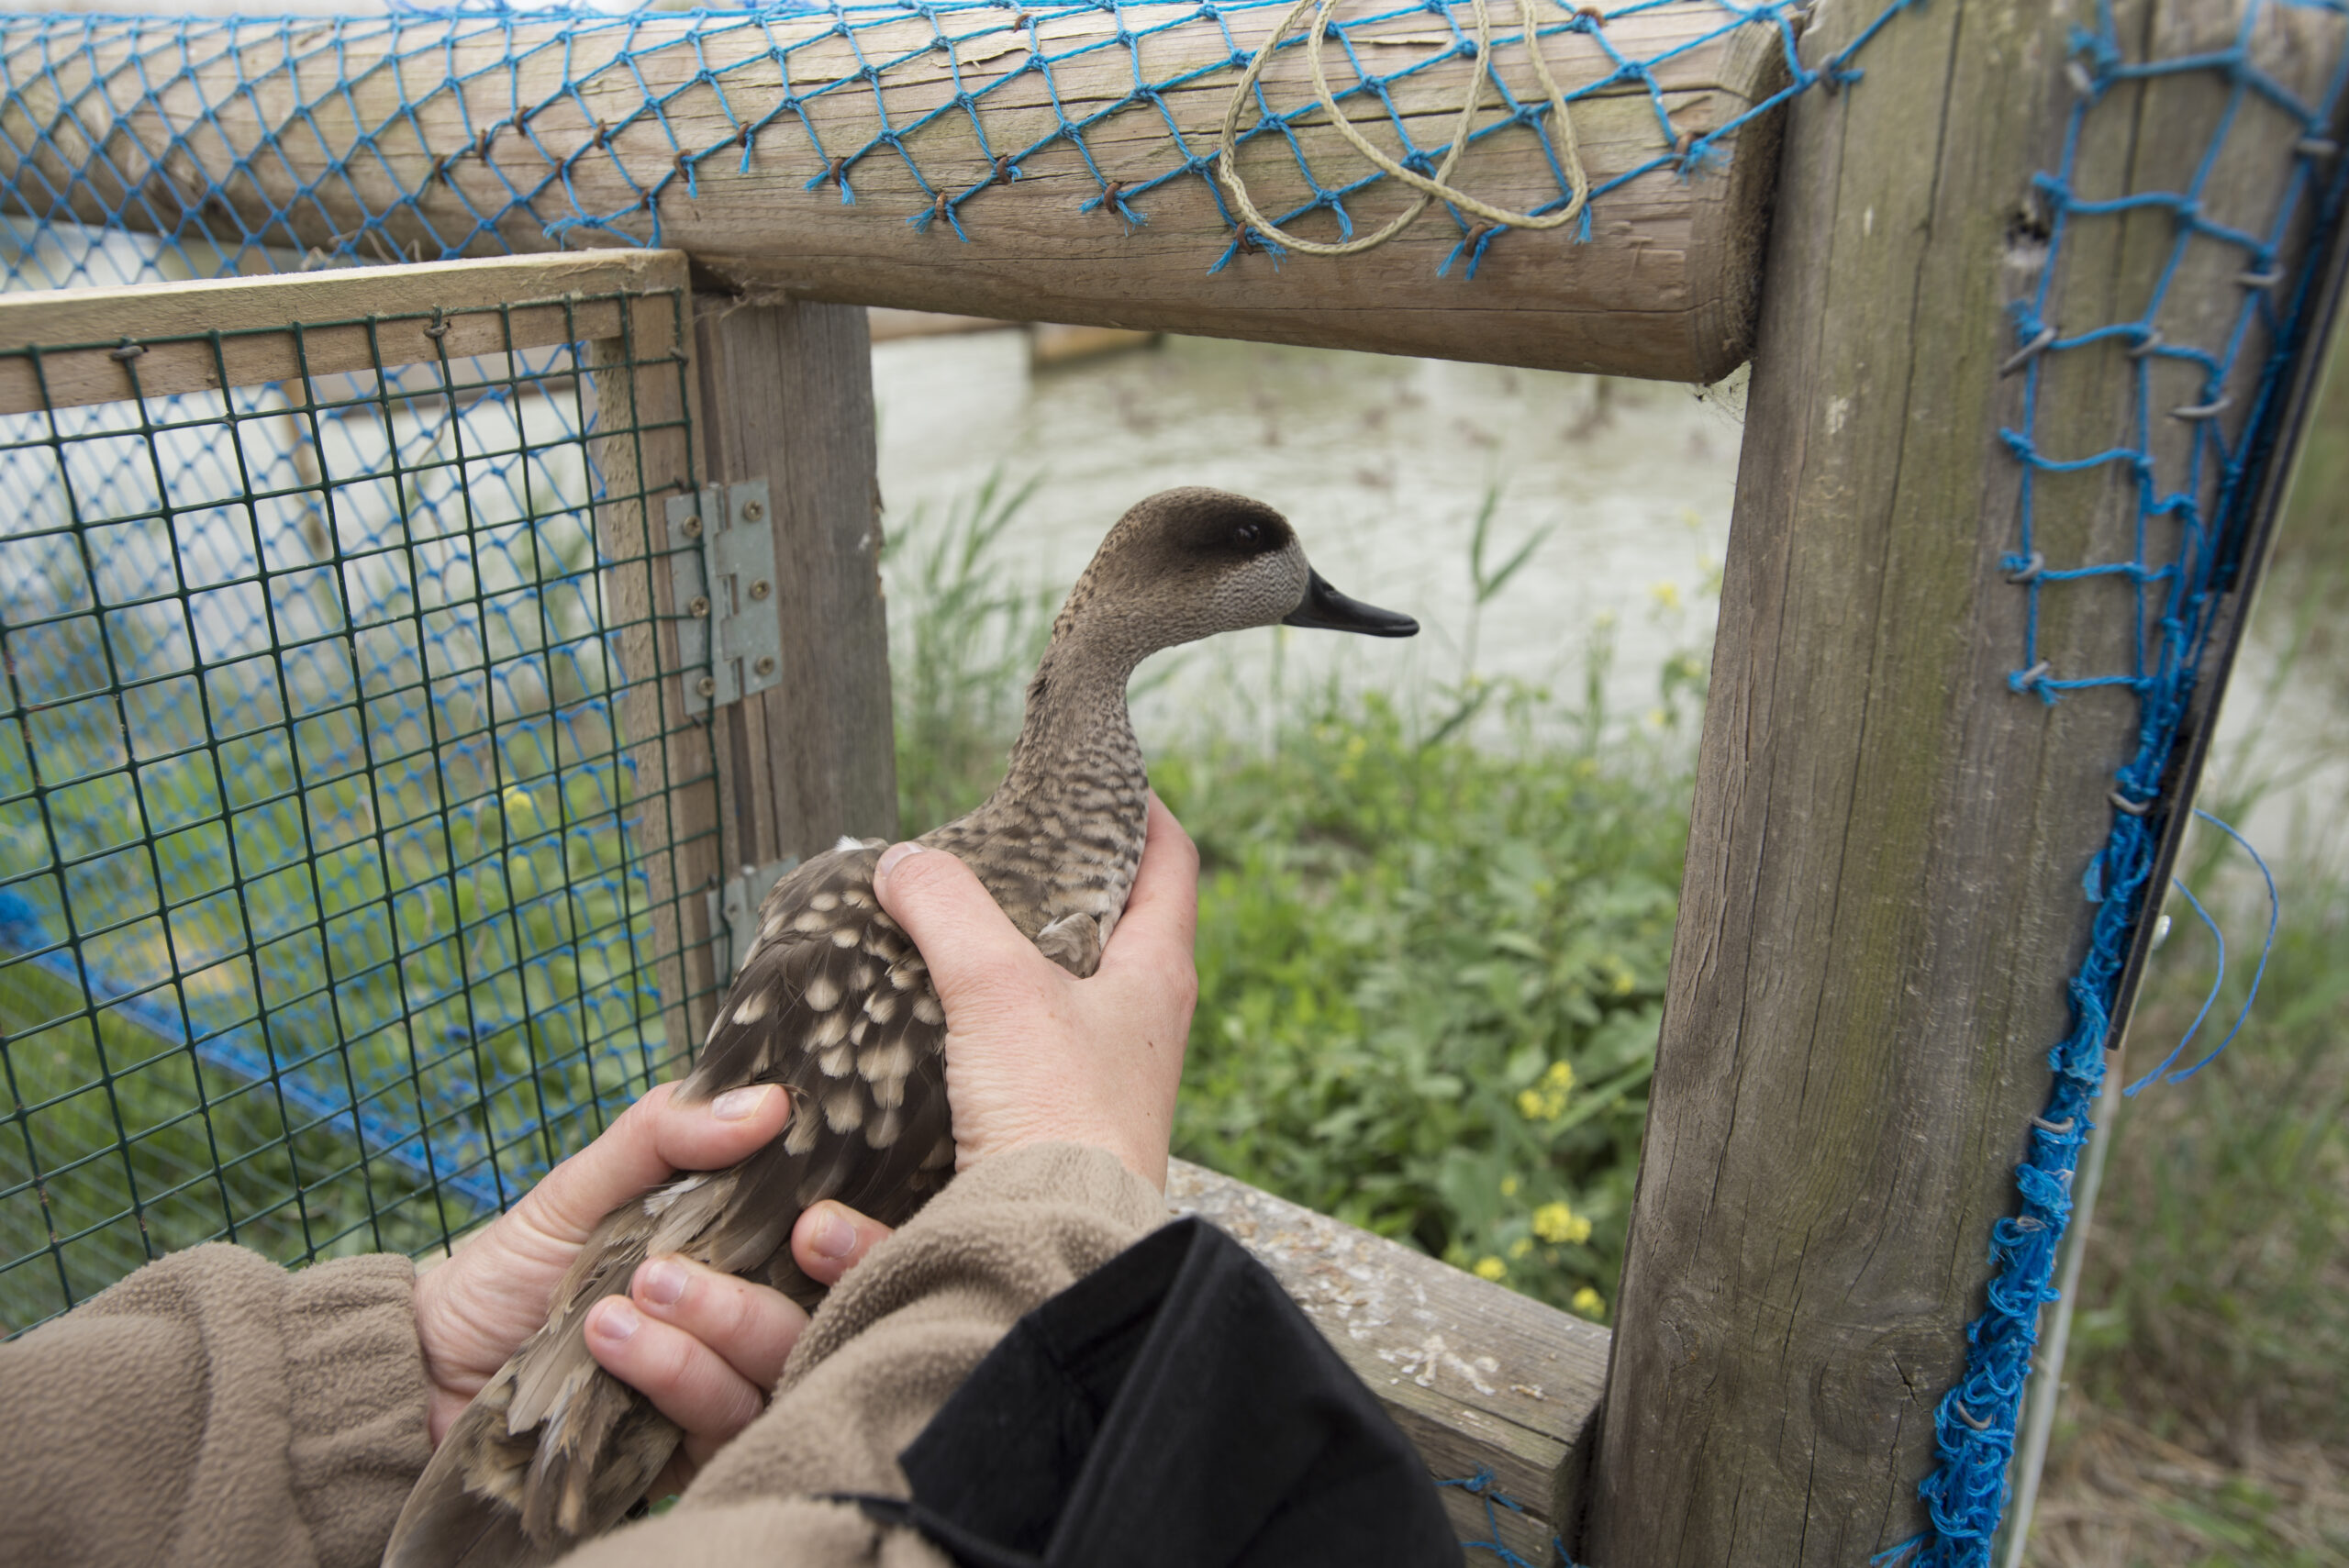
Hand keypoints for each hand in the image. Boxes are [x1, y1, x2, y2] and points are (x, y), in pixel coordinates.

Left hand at [410, 1084, 894, 1490]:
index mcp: (752, 1251)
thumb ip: (666, 1135)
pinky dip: (671, 1375)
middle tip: (702, 1264)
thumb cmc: (518, 1268)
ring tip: (628, 1294)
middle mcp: (757, 1320)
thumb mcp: (584, 1182)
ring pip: (772, 1369)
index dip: (858, 1238)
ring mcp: (728, 1388)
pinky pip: (719, 1425)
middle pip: (823, 1317)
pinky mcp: (691, 1453)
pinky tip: (610, 1339)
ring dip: (709, 1325)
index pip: (842, 1246)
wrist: (433, 1367)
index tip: (816, 1217)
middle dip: (770, 1289)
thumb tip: (771, 1101)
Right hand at [871, 791, 1199, 1188]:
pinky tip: (935, 1017)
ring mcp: (1106, 1077)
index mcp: (1159, 973)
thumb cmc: (1057, 1118)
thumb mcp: (997, 987)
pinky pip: (1028, 1050)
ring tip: (950, 926)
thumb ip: (948, 910)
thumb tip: (905, 863)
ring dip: (1015, 955)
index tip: (1099, 778)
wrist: (1053, 1248)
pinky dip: (987, 1021)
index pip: (1170, 860)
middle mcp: (1144, 1024)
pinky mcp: (1060, 1125)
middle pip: (1116, 922)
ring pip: (1067, 989)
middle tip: (999, 848)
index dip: (1139, 809)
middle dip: (1060, 882)